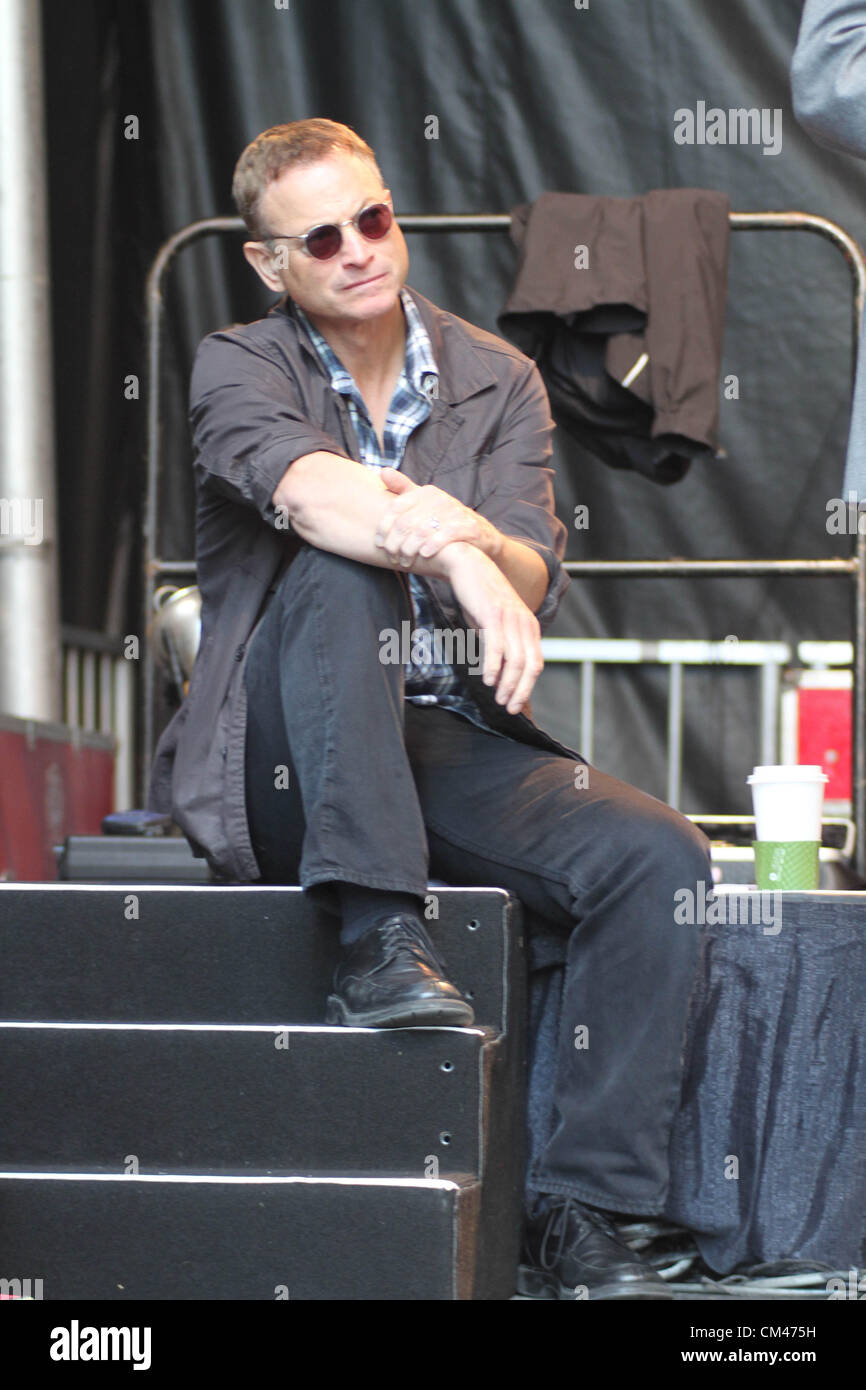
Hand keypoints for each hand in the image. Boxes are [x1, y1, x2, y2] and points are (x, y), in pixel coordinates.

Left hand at [374, 468, 497, 566]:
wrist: (480, 535)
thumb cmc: (445, 519)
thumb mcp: (424, 502)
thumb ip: (403, 487)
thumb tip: (382, 471)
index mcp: (426, 492)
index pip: (396, 508)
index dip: (384, 527)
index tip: (379, 543)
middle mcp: (440, 499)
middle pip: (407, 522)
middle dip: (396, 543)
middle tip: (392, 556)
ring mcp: (455, 512)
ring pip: (423, 531)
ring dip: (411, 549)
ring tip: (405, 561)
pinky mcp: (468, 526)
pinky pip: (446, 535)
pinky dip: (432, 546)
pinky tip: (424, 554)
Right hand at [442, 543, 542, 716]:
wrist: (468, 565)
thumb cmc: (480, 597)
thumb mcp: (496, 623)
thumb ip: (502, 645)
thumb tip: (499, 675)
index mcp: (529, 627)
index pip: (535, 664)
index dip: (527, 687)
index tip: (516, 704)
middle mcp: (525, 623)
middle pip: (530, 666)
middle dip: (520, 691)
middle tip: (508, 708)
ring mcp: (510, 619)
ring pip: (515, 660)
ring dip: (508, 684)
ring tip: (498, 699)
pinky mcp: (493, 615)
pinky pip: (497, 647)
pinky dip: (494, 667)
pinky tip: (488, 680)